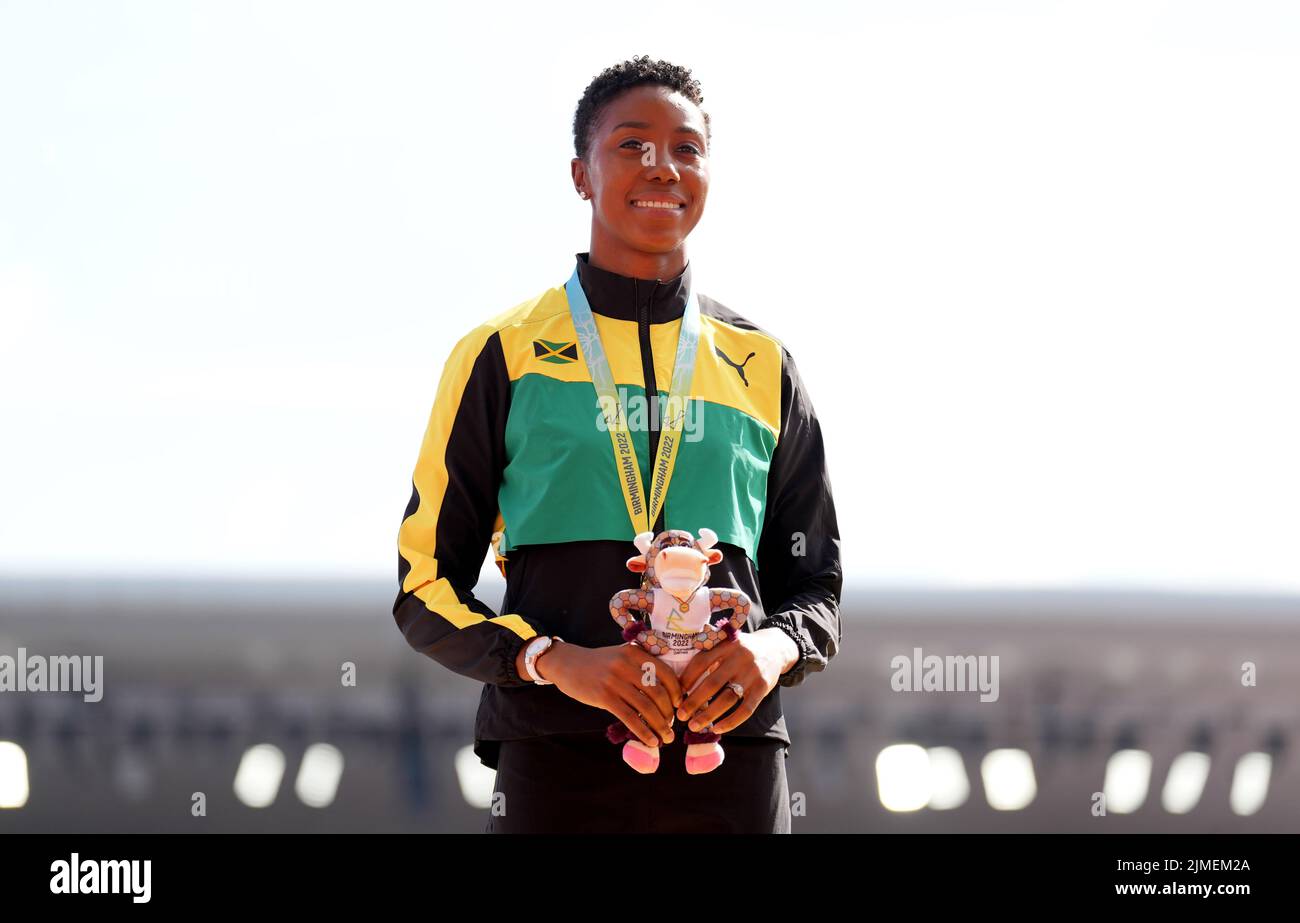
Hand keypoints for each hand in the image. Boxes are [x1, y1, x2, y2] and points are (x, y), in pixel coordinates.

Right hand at [536, 642, 684, 748]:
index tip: (679, 706)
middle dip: (669, 713)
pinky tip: (651, 741)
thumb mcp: (621, 656)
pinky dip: (644, 732)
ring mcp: (614, 681)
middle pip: (658, 692)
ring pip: (646, 707)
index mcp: (635, 653)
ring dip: (660, 726)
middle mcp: (626, 665)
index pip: (666, 674)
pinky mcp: (604, 696)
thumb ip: (641, 666)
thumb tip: (667, 693)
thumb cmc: (599, 663)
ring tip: (666, 738)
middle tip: (671, 725)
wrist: (567, 664)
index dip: (676, 693)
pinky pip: (629, 718)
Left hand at [674, 629, 797, 734]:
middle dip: (693, 701)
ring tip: (693, 726)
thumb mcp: (726, 642)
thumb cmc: (741, 649)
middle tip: (680, 715)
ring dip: (708, 715)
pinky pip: (746, 709)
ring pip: (727, 699)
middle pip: (712, 683)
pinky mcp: (763, 688)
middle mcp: (739, 657)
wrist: (775, 648)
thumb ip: (707, 651)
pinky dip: (730, 722)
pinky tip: (717, 729)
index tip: (675, 694)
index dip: (686, 679)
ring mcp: (752, 674)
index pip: (701, 662)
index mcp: (726, 644)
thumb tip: (678, 675)